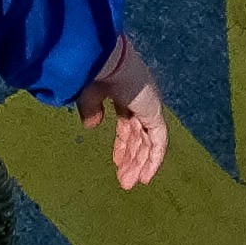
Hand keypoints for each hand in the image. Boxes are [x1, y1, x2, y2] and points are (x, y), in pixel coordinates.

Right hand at [71, 32, 169, 191]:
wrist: (106, 60)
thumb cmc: (93, 72)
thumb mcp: (87, 94)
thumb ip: (91, 109)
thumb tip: (91, 126)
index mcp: (125, 92)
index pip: (128, 123)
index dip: (123, 143)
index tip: (117, 162)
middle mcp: (141, 100)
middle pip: (139, 135)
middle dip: (131, 158)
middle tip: (124, 180)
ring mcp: (150, 107)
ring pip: (148, 141)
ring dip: (139, 163)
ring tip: (130, 183)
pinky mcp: (155, 113)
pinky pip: (158, 142)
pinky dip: (153, 160)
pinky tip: (145, 177)